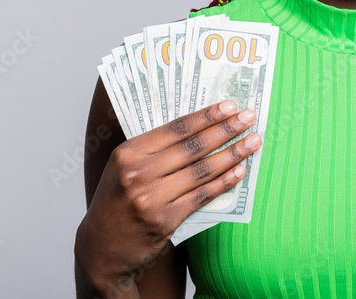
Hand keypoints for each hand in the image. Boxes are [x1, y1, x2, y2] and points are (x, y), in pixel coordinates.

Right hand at [75, 100, 262, 294]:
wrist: (102, 248)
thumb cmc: (118, 201)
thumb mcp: (124, 168)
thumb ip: (154, 149)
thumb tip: (201, 126)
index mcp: (128, 153)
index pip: (175, 128)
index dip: (206, 116)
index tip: (229, 106)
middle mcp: (137, 173)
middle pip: (192, 147)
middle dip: (225, 129)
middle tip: (249, 117)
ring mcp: (151, 199)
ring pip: (201, 171)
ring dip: (232, 154)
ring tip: (253, 142)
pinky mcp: (164, 221)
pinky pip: (201, 196)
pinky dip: (223, 182)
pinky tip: (240, 171)